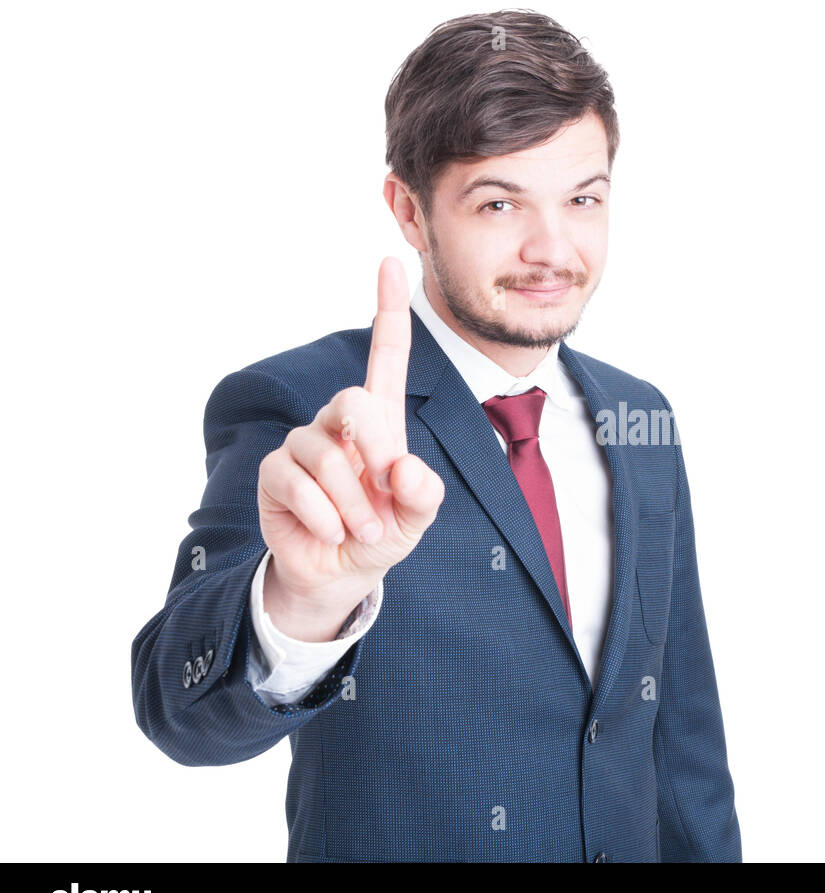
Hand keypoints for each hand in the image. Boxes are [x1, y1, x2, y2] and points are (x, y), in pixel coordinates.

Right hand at [256, 257, 444, 637]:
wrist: (341, 573)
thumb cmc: (383, 532)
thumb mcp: (416, 517)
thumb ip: (424, 493)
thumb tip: (403, 469)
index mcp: (382, 422)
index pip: (386, 357)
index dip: (388, 311)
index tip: (393, 263)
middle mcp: (340, 423)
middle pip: (352, 401)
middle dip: (374, 449)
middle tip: (388, 495)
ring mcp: (305, 445)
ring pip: (325, 454)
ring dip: (352, 503)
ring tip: (362, 530)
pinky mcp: (276, 472)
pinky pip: (295, 482)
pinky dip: (323, 515)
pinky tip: (332, 532)